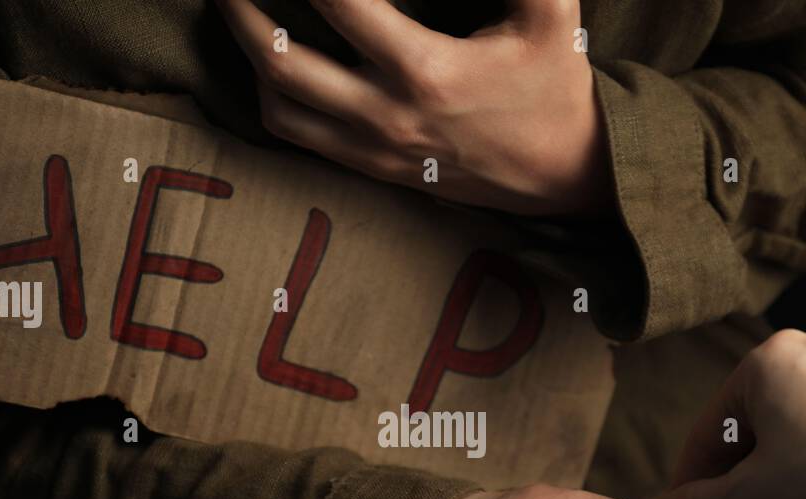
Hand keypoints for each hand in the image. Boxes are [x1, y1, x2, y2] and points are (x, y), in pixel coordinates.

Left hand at [218, 0, 611, 214]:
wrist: (567, 174)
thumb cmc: (556, 86)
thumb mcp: (549, 11)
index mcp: (428, 72)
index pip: (341, 1)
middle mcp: (388, 115)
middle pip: (283, 59)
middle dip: (242, 5)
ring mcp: (375, 149)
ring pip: (280, 104)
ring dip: (248, 52)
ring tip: (237, 8)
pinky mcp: (373, 168)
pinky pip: (300, 136)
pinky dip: (272, 95)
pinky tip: (269, 61)